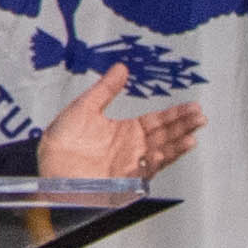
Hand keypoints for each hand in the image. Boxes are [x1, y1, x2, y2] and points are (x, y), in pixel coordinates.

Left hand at [34, 65, 204, 182]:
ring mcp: (129, 165)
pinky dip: (157, 162)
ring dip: (177, 145)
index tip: (193, 106)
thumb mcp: (83, 108)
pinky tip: (165, 151)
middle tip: (200, 117)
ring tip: (193, 136)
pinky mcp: (123, 180)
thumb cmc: (60, 142)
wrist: (47, 169)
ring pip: (160, 154)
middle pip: (165, 136)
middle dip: (183, 127)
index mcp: (125, 132)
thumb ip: (105, 89)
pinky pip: (145, 170)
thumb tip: (122, 67)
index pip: (157, 122)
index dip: (176, 114)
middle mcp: (132, 149)